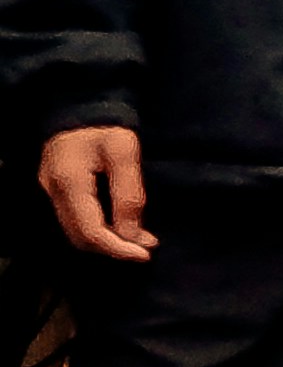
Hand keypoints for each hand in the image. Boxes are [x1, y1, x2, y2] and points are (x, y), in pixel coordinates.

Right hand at [38, 127, 149, 262]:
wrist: (82, 112)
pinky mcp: (56, 193)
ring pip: (75, 233)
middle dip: (114, 248)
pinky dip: (98, 231)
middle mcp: (53, 192)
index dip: (118, 248)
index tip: (146, 254)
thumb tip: (133, 234)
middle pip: (80, 237)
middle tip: (145, 249)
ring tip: (138, 242)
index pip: (91, 230)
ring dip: (107, 242)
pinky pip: (75, 222)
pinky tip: (121, 228)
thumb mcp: (125, 151)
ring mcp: (51, 193)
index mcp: (69, 181)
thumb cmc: (106, 127)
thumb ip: (129, 192)